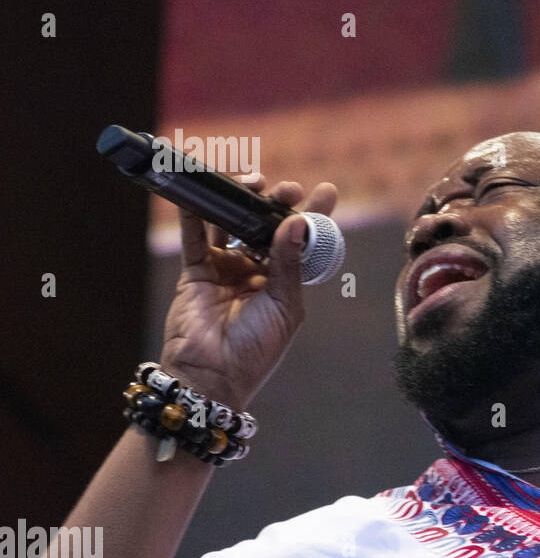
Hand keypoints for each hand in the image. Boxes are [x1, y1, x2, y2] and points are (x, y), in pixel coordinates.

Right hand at [159, 177, 338, 408]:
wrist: (213, 375)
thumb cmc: (257, 349)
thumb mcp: (284, 305)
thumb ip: (288, 263)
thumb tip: (297, 221)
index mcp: (285, 282)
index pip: (302, 241)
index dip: (314, 215)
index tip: (326, 189)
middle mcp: (257, 271)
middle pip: (267, 225)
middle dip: (277, 202)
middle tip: (286, 190)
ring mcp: (226, 268)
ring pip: (232, 223)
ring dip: (241, 200)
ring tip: (254, 182)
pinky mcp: (196, 270)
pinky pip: (195, 235)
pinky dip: (196, 211)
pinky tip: (202, 188)